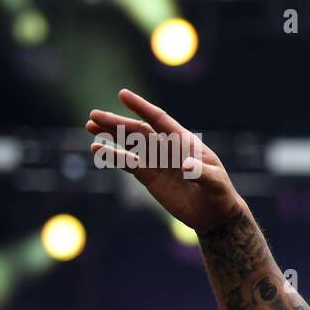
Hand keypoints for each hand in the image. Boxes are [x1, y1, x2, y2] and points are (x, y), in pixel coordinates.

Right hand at [86, 88, 245, 234]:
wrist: (214, 215)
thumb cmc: (220, 195)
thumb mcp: (216, 183)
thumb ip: (202, 174)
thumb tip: (186, 167)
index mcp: (184, 142)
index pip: (159, 120)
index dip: (142, 107)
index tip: (122, 94)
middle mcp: (167, 148)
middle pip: (138, 131)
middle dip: (117, 123)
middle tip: (94, 115)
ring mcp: (157, 162)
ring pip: (130, 144)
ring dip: (110, 135)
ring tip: (90, 127)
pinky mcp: (149, 177)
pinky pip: (128, 164)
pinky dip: (113, 157)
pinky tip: (97, 151)